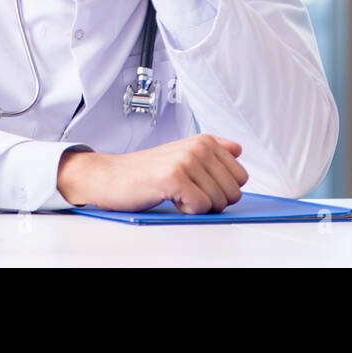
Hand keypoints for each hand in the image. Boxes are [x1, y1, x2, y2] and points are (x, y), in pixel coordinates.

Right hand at [56, 133, 247, 213]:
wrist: (111, 177)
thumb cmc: (147, 171)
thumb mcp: (183, 154)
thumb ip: (212, 151)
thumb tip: (238, 149)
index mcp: (205, 141)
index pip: (241, 176)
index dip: (221, 190)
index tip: (199, 185)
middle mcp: (199, 146)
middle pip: (233, 191)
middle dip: (212, 200)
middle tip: (186, 192)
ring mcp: (187, 160)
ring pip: (219, 201)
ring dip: (197, 206)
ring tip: (175, 193)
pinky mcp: (175, 177)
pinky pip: (201, 207)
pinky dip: (187, 211)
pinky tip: (170, 198)